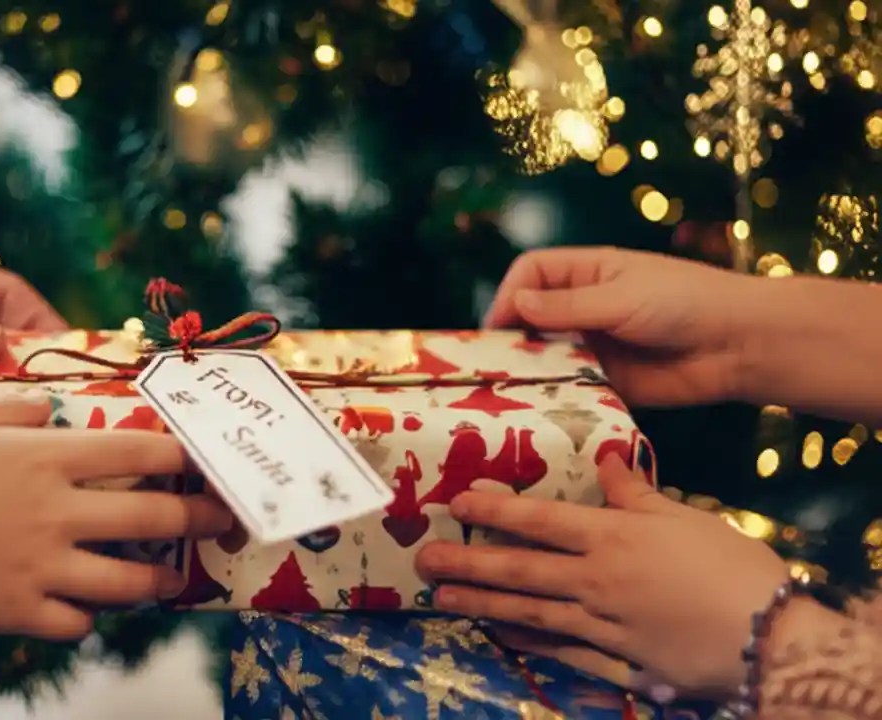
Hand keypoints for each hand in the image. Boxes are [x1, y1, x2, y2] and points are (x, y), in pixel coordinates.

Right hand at [0, 394, 232, 638]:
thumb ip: (6, 408)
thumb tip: (44, 409)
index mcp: (45, 459)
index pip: (137, 454)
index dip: (180, 456)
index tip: (203, 459)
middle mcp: (58, 513)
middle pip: (152, 519)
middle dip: (198, 519)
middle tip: (222, 520)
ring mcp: (42, 567)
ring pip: (126, 581)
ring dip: (158, 581)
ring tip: (170, 581)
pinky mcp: (17, 612)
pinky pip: (74, 623)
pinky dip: (86, 619)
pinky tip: (85, 612)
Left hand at [415, 458, 789, 700]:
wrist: (772, 637)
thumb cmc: (732, 567)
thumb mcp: (686, 517)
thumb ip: (637, 494)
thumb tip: (606, 458)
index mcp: (613, 537)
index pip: (540, 520)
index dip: (495, 510)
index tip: (457, 502)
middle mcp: (596, 580)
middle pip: (520, 570)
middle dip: (467, 563)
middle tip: (423, 559)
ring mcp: (601, 625)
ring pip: (530, 612)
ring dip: (482, 605)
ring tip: (441, 599)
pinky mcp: (616, 662)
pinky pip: (562, 651)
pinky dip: (529, 643)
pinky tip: (501, 636)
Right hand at [484, 247, 760, 406]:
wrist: (740, 344)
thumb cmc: (686, 302)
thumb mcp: (621, 297)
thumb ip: (567, 306)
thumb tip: (515, 303)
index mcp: (589, 273)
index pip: (532, 273)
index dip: (510, 294)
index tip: (496, 327)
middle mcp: (585, 307)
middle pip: (531, 316)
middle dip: (510, 337)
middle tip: (489, 364)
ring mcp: (595, 346)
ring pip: (546, 355)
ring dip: (528, 370)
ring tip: (508, 390)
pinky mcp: (606, 382)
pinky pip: (569, 388)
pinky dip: (553, 396)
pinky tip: (540, 407)